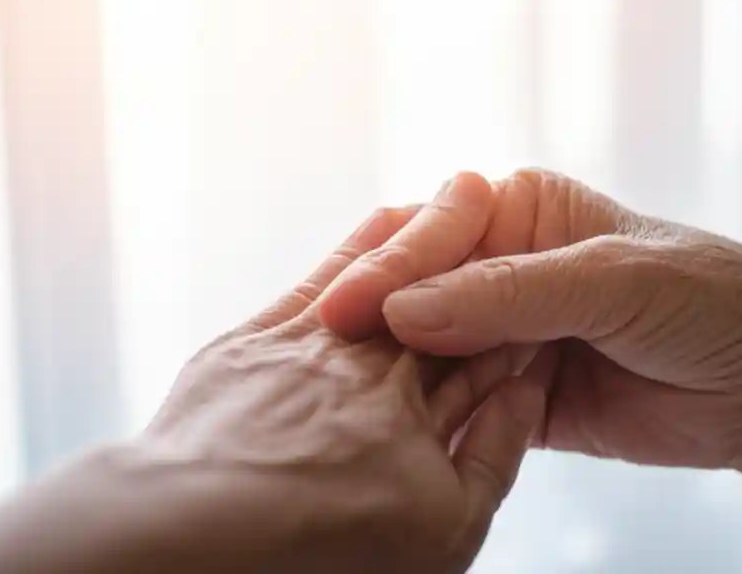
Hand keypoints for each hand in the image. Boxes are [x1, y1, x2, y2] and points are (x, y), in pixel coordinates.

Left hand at [103, 196, 546, 571]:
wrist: (196, 535)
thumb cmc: (323, 550)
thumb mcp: (444, 530)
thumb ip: (494, 454)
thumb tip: (525, 391)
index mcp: (420, 409)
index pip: (484, 355)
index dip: (517, 330)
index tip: (545, 309)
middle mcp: (371, 364)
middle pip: (440, 309)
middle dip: (479, 278)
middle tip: (515, 236)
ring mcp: (310, 345)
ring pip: (385, 283)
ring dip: (427, 247)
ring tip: (471, 202)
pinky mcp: (251, 342)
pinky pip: (318, 281)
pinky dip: (356, 248)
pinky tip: (382, 225)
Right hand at [319, 169, 741, 472]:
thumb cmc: (709, 302)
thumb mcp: (613, 279)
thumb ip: (511, 292)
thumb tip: (406, 309)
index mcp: (524, 209)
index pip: (433, 228)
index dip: (390, 267)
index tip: (346, 307)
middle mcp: (505, 267)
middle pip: (416, 289)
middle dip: (379, 322)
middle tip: (330, 357)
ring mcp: (507, 336)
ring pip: (428, 353)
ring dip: (399, 375)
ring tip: (353, 403)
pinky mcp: (516, 400)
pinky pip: (460, 409)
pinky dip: (437, 422)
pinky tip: (406, 437)